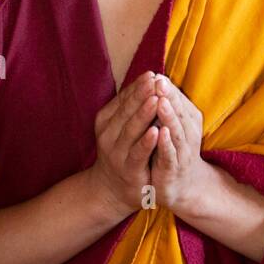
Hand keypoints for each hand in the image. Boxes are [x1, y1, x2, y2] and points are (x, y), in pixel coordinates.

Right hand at [89, 72, 159, 220]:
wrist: (111, 189)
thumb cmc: (122, 151)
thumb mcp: (122, 126)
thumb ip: (132, 106)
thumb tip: (149, 78)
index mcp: (107, 120)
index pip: (124, 99)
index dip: (138, 87)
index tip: (152, 73)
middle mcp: (108, 134)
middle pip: (127, 111)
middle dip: (141, 95)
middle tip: (155, 80)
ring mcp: (116, 152)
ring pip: (131, 130)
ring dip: (144, 114)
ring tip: (156, 99)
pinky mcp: (128, 169)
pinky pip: (138, 153)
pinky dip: (146, 142)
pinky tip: (156, 131)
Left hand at [148, 74, 208, 217]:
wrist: (181, 186)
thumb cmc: (172, 150)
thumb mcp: (172, 126)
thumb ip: (166, 107)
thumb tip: (155, 79)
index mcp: (187, 121)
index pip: (178, 100)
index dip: (168, 88)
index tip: (156, 74)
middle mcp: (188, 134)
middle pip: (179, 112)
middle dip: (169, 96)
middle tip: (159, 81)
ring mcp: (182, 152)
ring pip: (176, 131)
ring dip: (168, 116)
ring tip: (160, 101)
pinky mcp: (173, 169)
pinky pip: (170, 154)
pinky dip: (166, 143)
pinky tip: (159, 132)